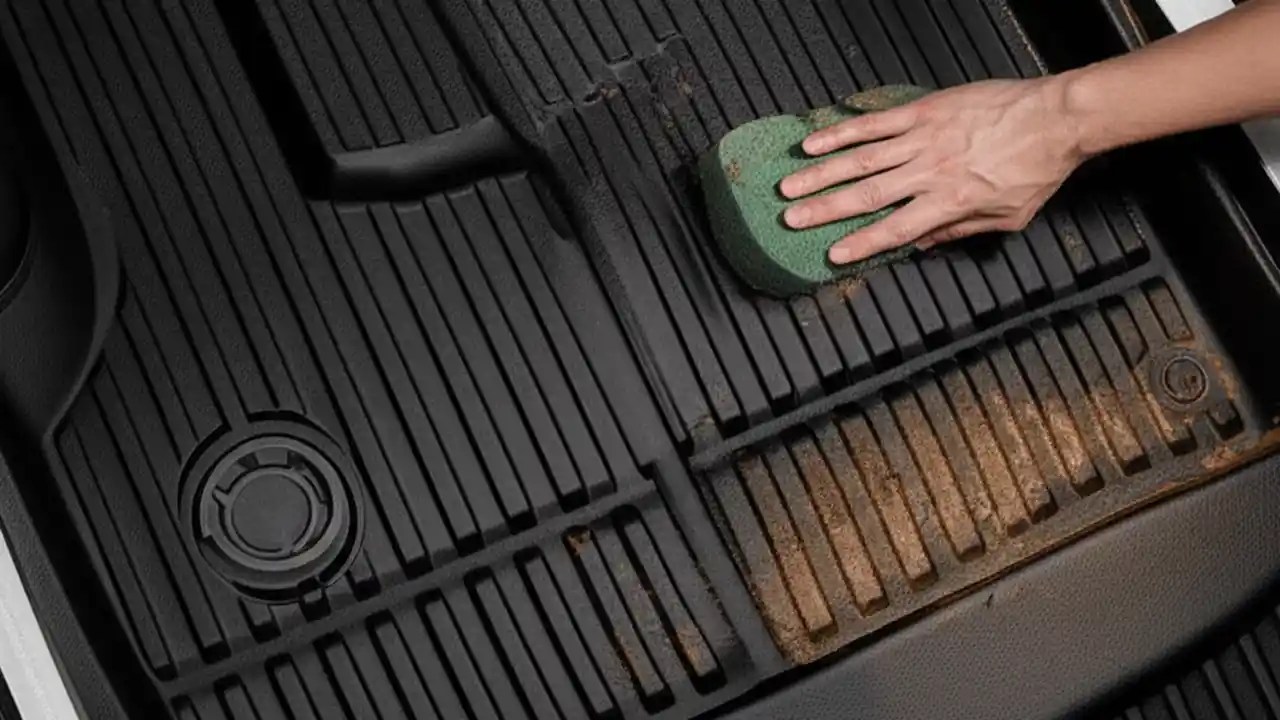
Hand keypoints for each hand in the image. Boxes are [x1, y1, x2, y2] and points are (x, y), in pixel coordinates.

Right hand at [779, 76, 1087, 264]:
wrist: (1058, 117)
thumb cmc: (1037, 168)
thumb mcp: (1007, 218)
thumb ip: (961, 231)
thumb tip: (923, 245)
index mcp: (949, 203)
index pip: (894, 230)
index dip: (859, 244)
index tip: (831, 254)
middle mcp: (930, 172)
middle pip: (866, 196)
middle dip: (823, 210)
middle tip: (790, 219)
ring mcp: (924, 139)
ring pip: (862, 160)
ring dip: (821, 173)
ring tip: (789, 185)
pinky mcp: (925, 111)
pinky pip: (875, 124)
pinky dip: (843, 133)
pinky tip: (815, 142)